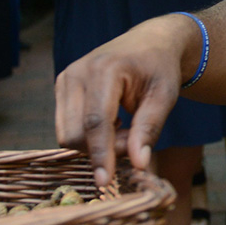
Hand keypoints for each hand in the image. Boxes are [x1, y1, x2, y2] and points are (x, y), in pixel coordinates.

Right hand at [55, 15, 193, 184]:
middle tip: (133, 141)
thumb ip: (149, 129)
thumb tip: (138, 164)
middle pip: (76, 133)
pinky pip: (66, 126)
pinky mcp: (61, 86)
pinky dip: (88, 135)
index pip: (96, 122)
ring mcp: (65, 78)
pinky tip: (112, 123)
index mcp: (104, 69)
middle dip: (102, 149)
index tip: (106, 182)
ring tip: (124, 129)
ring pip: (67, 134)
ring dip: (95, 144)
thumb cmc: (159, 68)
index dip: (100, 154)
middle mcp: (77, 72)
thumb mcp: (164, 97)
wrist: (149, 42)